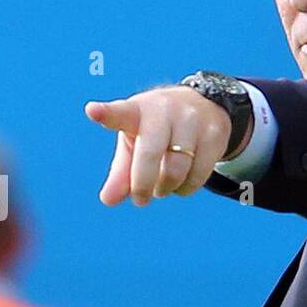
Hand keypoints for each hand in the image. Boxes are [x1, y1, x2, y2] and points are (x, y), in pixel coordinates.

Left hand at [85, 86, 233, 206]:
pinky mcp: (214, 135)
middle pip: (150, 155)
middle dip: (142, 185)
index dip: (107, 114)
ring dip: (166, 188)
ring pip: (176, 171)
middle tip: (140, 200)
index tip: (93, 111)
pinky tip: (181, 184)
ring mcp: (192, 120)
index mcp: (137, 111)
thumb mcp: (135, 144)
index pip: (120, 113)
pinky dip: (186, 189)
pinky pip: (198, 176)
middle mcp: (164, 111)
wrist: (205, 106)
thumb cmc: (157, 130)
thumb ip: (121, 173)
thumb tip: (108, 200)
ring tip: (163, 187)